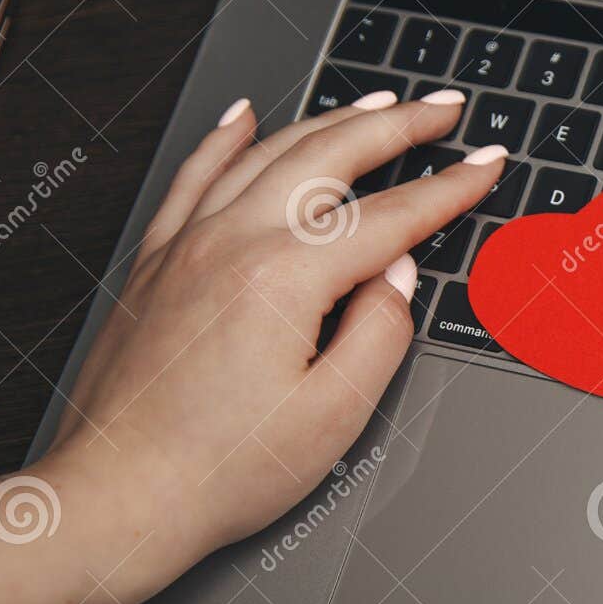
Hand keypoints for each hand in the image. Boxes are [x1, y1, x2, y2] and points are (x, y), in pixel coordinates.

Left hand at [0, 90, 502, 603]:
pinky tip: (245, 114)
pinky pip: (195, 173)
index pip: (390, 217)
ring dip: (330, 118)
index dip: (450, 188)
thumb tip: (397, 280)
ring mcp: (187, 246)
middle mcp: (231, 244)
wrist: (116, 500)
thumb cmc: (217, 472)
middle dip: (399, 125)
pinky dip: (226, 135)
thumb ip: (379, 335)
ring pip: (268, 151)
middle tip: (444, 109)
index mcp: (283, 279)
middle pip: (331, 157)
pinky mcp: (157, 263)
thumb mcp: (332, 418)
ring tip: (376, 102)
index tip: (486, 163)